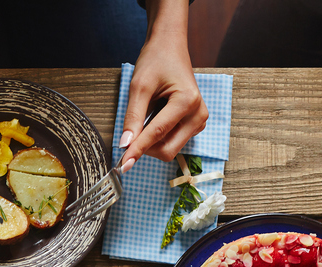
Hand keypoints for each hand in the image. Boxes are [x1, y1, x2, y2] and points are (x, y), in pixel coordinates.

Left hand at [118, 0, 207, 170]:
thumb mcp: (139, 87)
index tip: (122, 164)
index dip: (138, 150)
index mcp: (188, 101)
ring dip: (152, 141)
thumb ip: (133, 117)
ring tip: (149, 114)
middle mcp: (199, 114)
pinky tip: (155, 118)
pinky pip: (173, 142)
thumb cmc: (156, 61)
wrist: (169, 47)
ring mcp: (199, 121)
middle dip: (146, 147)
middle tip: (131, 131)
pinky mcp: (195, 124)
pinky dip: (158, 137)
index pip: (158, 135)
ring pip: (169, 149)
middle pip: (167, 150)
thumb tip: (125, 145)